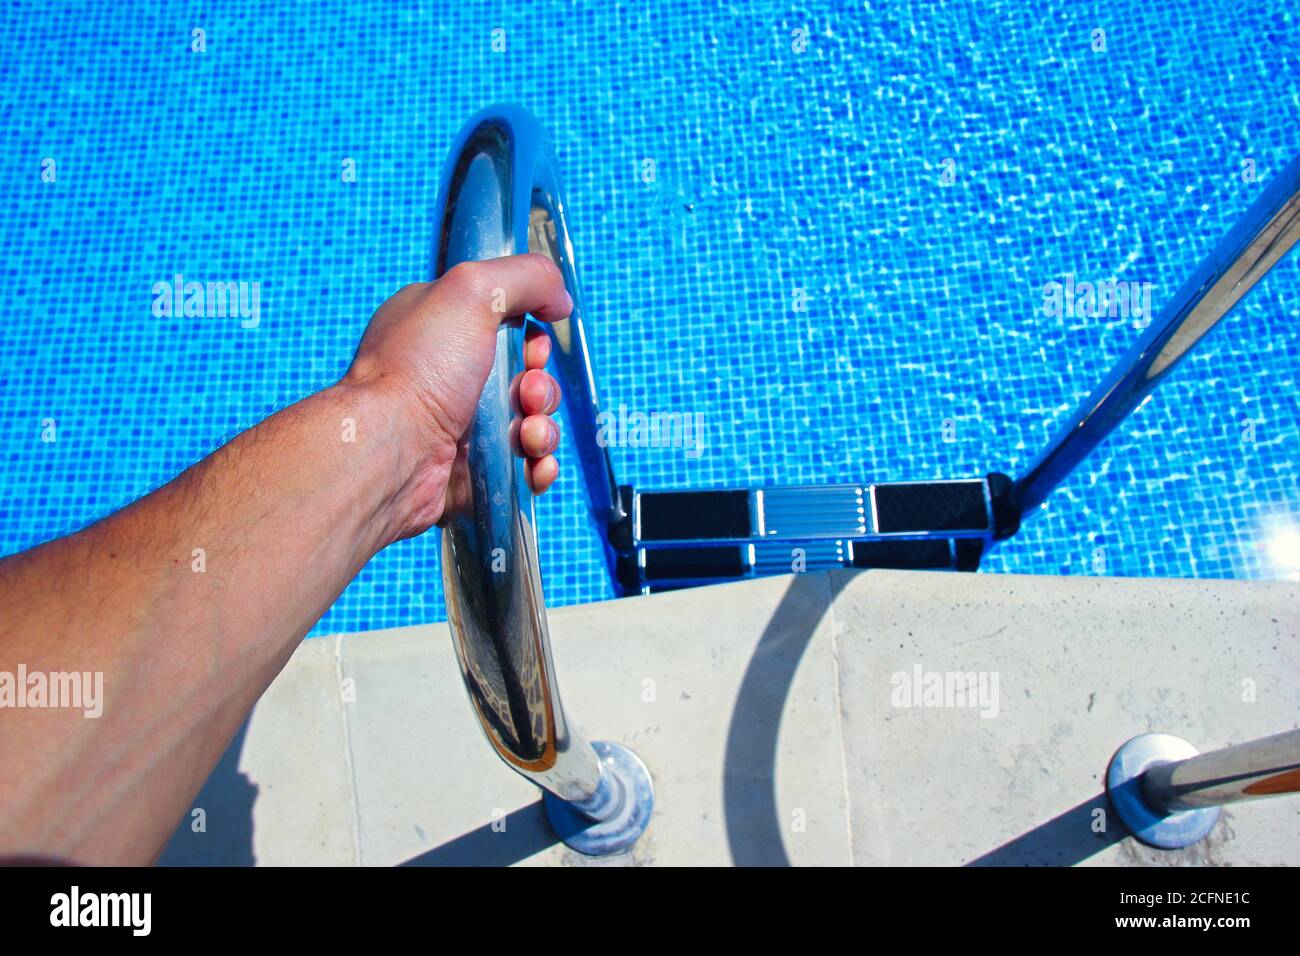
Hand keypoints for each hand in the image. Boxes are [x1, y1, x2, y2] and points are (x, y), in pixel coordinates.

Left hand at [343, 253, 570, 537]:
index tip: (531, 350)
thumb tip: (560, 300)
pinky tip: (532, 467)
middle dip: (541, 389)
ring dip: (543, 431)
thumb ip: (527, 277)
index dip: (533, 340)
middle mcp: (450, 377)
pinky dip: (537, 469)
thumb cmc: (420, 369)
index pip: (508, 328)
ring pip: (531, 426)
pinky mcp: (473, 471)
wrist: (390, 452)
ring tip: (527, 438)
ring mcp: (462, 428)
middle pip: (527, 379)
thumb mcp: (471, 290)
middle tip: (526, 396)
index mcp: (443, 331)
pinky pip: (523, 468)